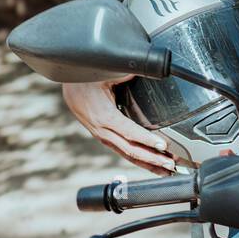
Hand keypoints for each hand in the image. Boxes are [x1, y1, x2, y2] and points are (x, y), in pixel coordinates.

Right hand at [62, 74, 178, 175]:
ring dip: (147, 163)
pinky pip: (122, 150)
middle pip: (130, 149)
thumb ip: (128, 73)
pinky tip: (151, 163)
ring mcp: (103, 136)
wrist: (67, 83)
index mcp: (104, 116)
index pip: (128, 132)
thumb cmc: (87, 77)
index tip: (162, 146)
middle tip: (171, 164)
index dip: (146, 140)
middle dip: (152, 159)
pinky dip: (138, 158)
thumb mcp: (107, 73)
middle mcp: (102, 130)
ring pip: (127, 154)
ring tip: (166, 169)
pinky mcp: (104, 137)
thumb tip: (150, 68)